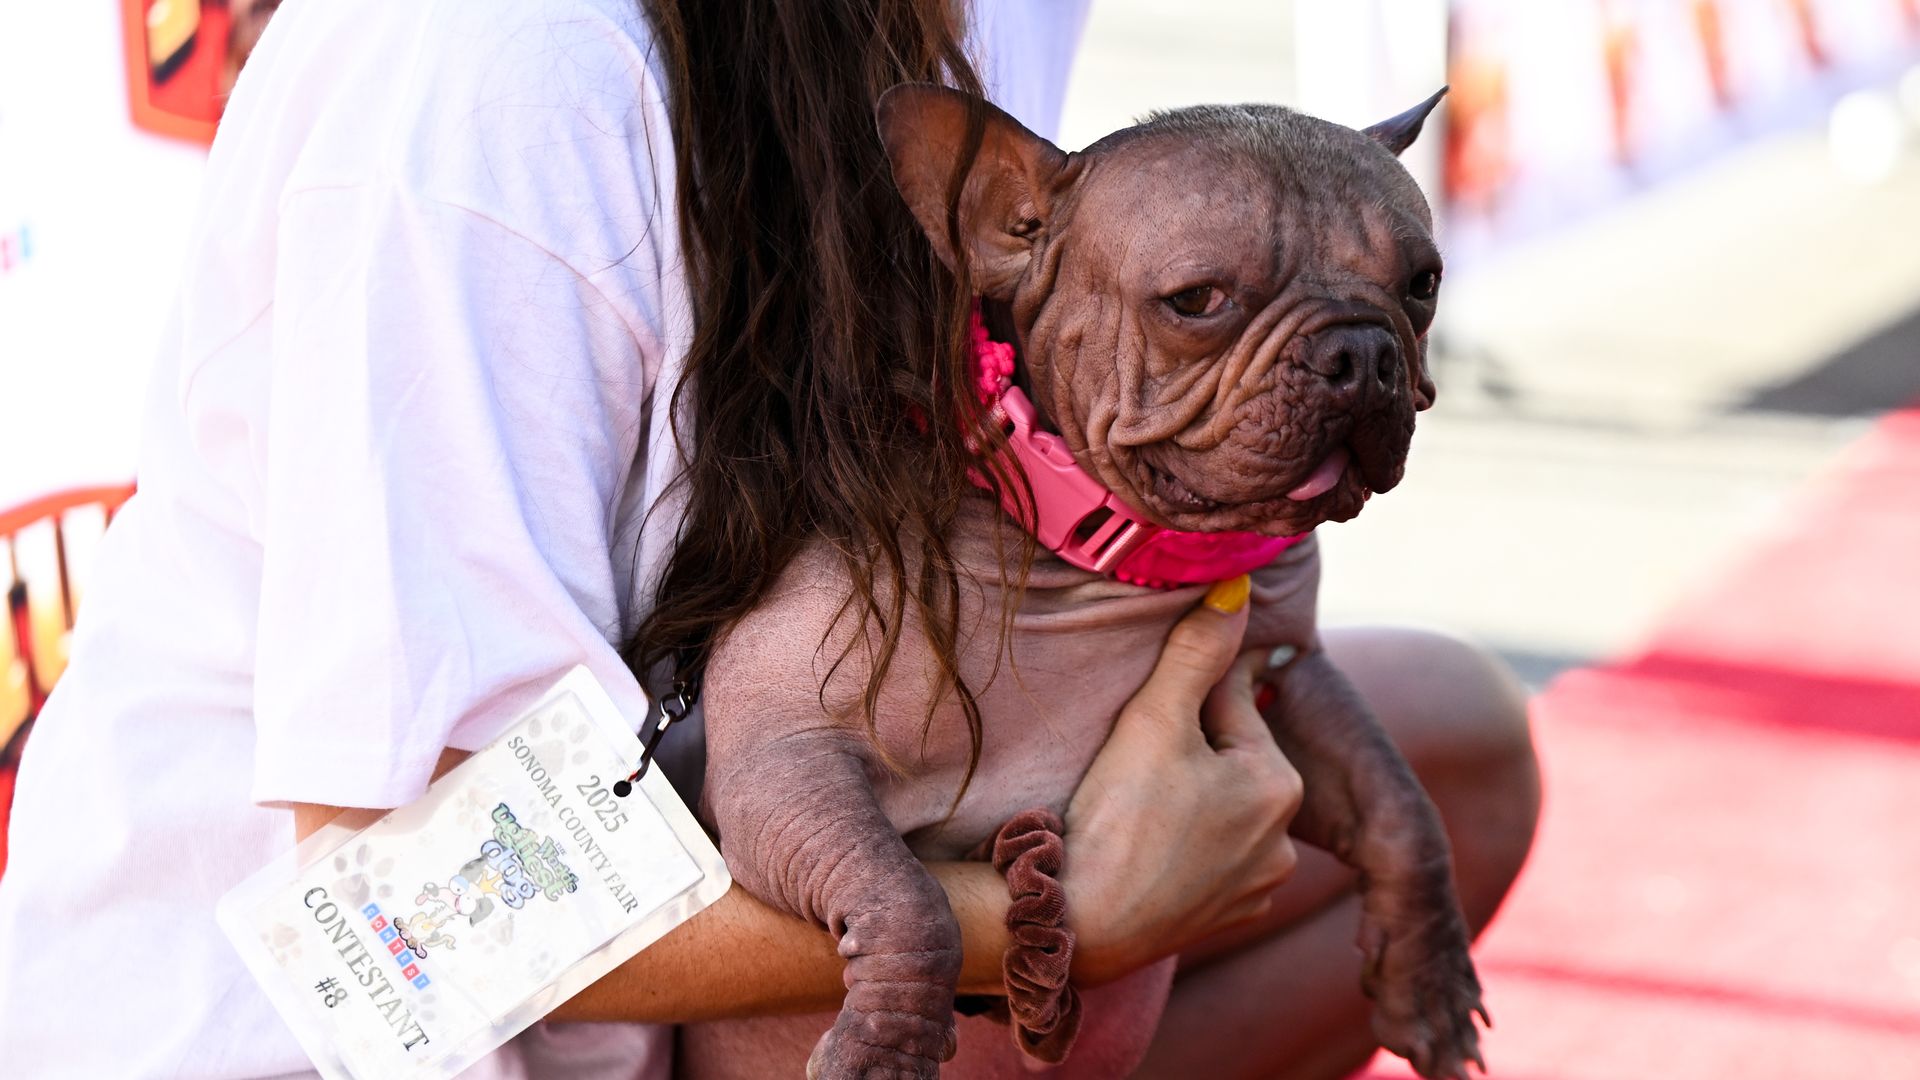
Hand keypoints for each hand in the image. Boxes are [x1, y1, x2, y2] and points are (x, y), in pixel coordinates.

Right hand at [1061, 575, 1304, 985]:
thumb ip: (1197, 651)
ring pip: (1219, 807)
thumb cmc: (1116, 819)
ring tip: (1134, 802)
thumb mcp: (1154, 719)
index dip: (1179, 692)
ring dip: (1187, 794)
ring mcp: (1257, 884)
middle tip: (1128, 760)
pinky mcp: (1225, 918)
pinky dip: (1183, 844)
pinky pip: (1209, 857)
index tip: (1143, 706)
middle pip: (1227, 756)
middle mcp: (1283, 838)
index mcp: (1277, 783)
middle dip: (1186, 745)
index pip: (1228, 700)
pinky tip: (1145, 844)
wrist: (1078, 925)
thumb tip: (1239, 585)